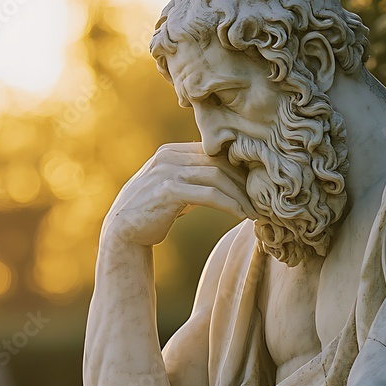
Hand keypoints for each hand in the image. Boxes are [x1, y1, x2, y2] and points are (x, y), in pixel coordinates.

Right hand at [102, 142, 256, 247]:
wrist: (122, 234)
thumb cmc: (151, 213)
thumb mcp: (173, 189)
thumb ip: (194, 178)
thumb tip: (228, 178)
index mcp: (171, 152)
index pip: (214, 154)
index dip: (238, 169)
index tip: (256, 187)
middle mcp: (168, 157)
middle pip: (219, 163)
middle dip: (244, 182)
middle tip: (263, 200)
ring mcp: (167, 172)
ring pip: (217, 177)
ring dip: (241, 195)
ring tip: (256, 211)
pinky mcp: (169, 191)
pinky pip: (209, 195)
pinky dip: (230, 204)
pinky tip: (242, 215)